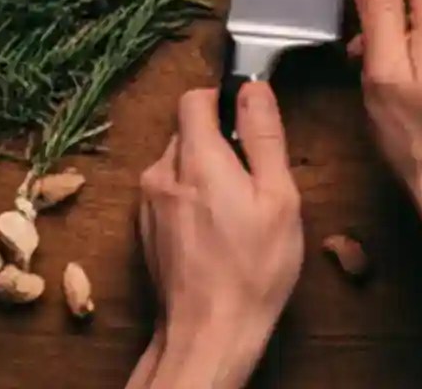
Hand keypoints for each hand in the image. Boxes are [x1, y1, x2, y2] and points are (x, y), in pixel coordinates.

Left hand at [132, 83, 302, 388]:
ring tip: (234, 213)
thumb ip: (264, 137)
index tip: (247, 123)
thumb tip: (253, 89)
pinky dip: (190, 199)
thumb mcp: (278, 198)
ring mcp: (148, 202)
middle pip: (187, 131)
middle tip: (252, 181)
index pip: (195, 98)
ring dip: (204, 173)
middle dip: (219, 144)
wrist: (208, 332)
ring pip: (178, 163)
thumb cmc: (252, 270)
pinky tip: (214, 232)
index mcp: (196, 158)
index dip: (223, 101)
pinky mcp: (144, 227)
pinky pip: (169, 192)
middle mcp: (162, 173)